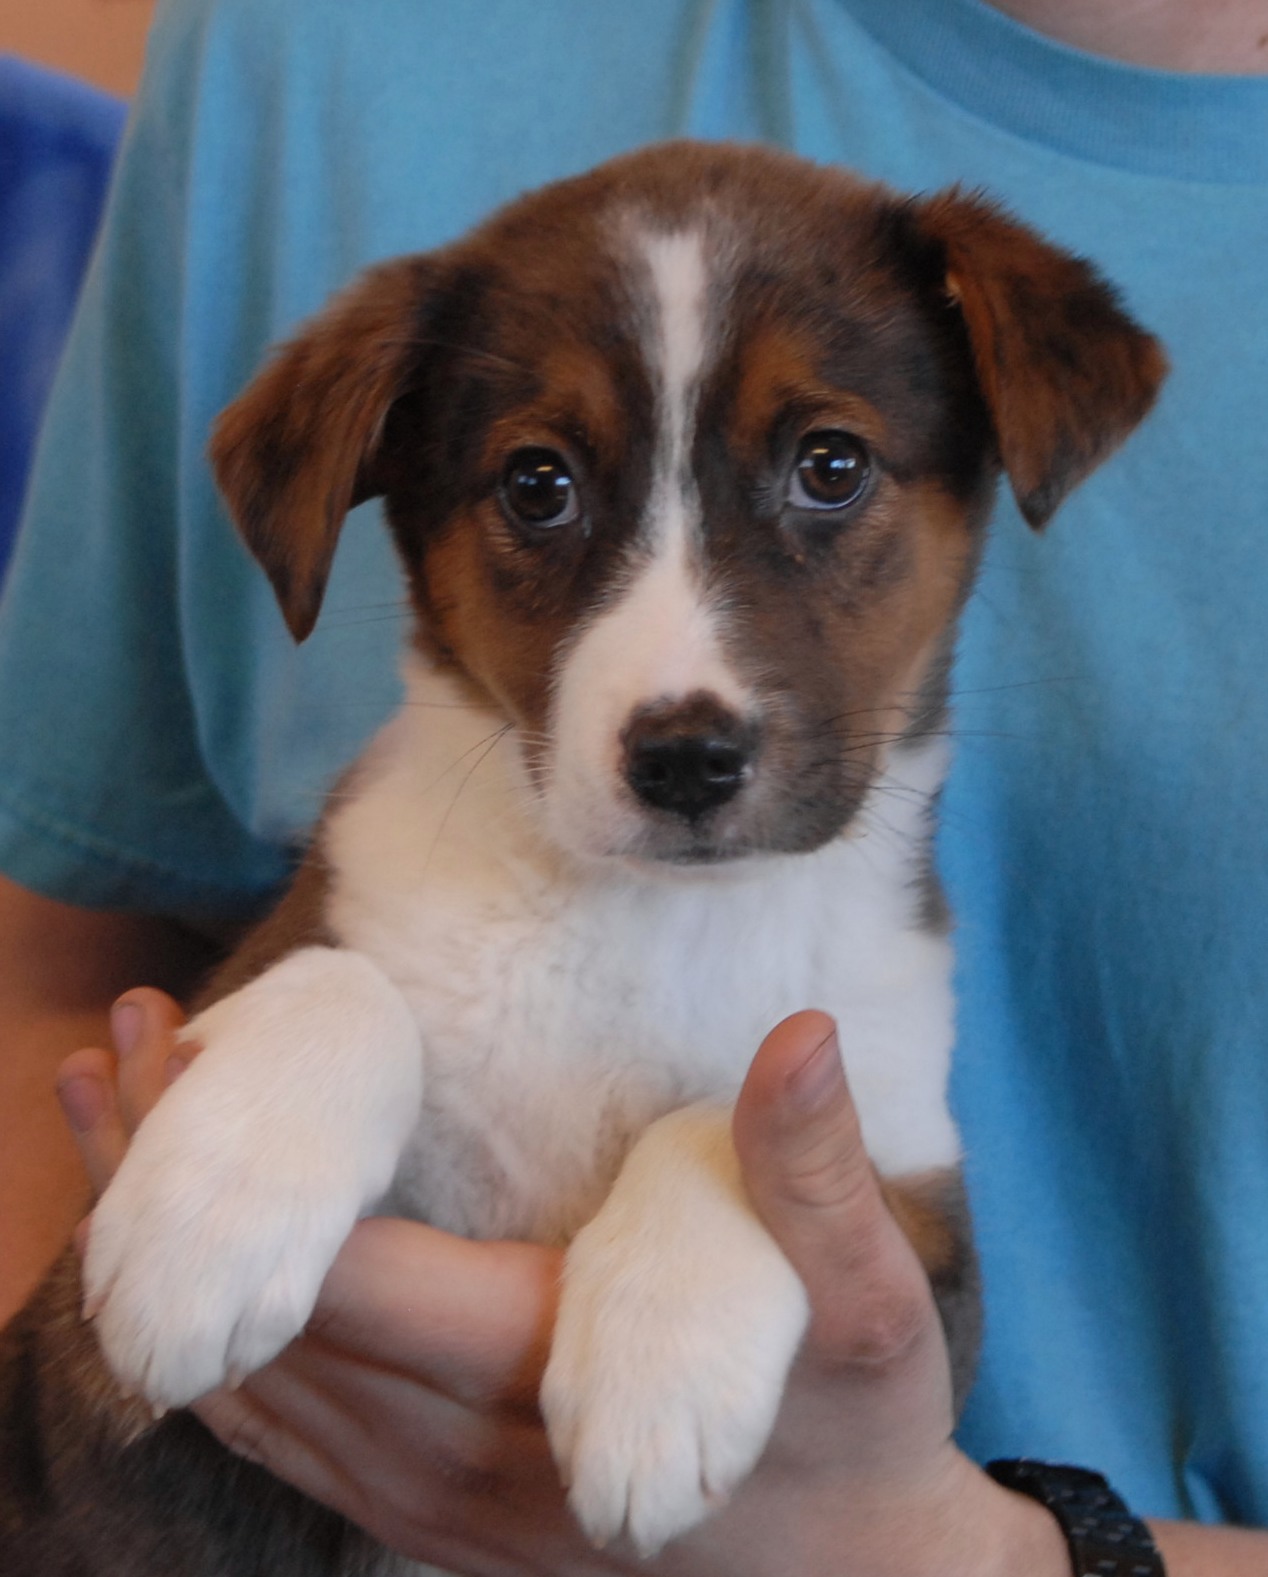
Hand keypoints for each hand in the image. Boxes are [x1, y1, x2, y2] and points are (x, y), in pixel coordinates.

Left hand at [60, 991, 1068, 1576]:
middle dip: (167, 1186)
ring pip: (242, 1389)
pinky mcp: (420, 1522)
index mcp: (535, 1387)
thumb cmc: (857, 1427)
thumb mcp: (867, 1300)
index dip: (240, 1169)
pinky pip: (275, 1435)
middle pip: (254, 1329)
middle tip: (121, 1044)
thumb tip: (804, 1039)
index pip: (340, 1283)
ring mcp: (423, 1513)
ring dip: (162, 1256)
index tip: (188, 1044)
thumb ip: (814, 1173)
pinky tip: (186, 1257)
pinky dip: (205, 1335)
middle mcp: (449, 1469)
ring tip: (113, 1116)